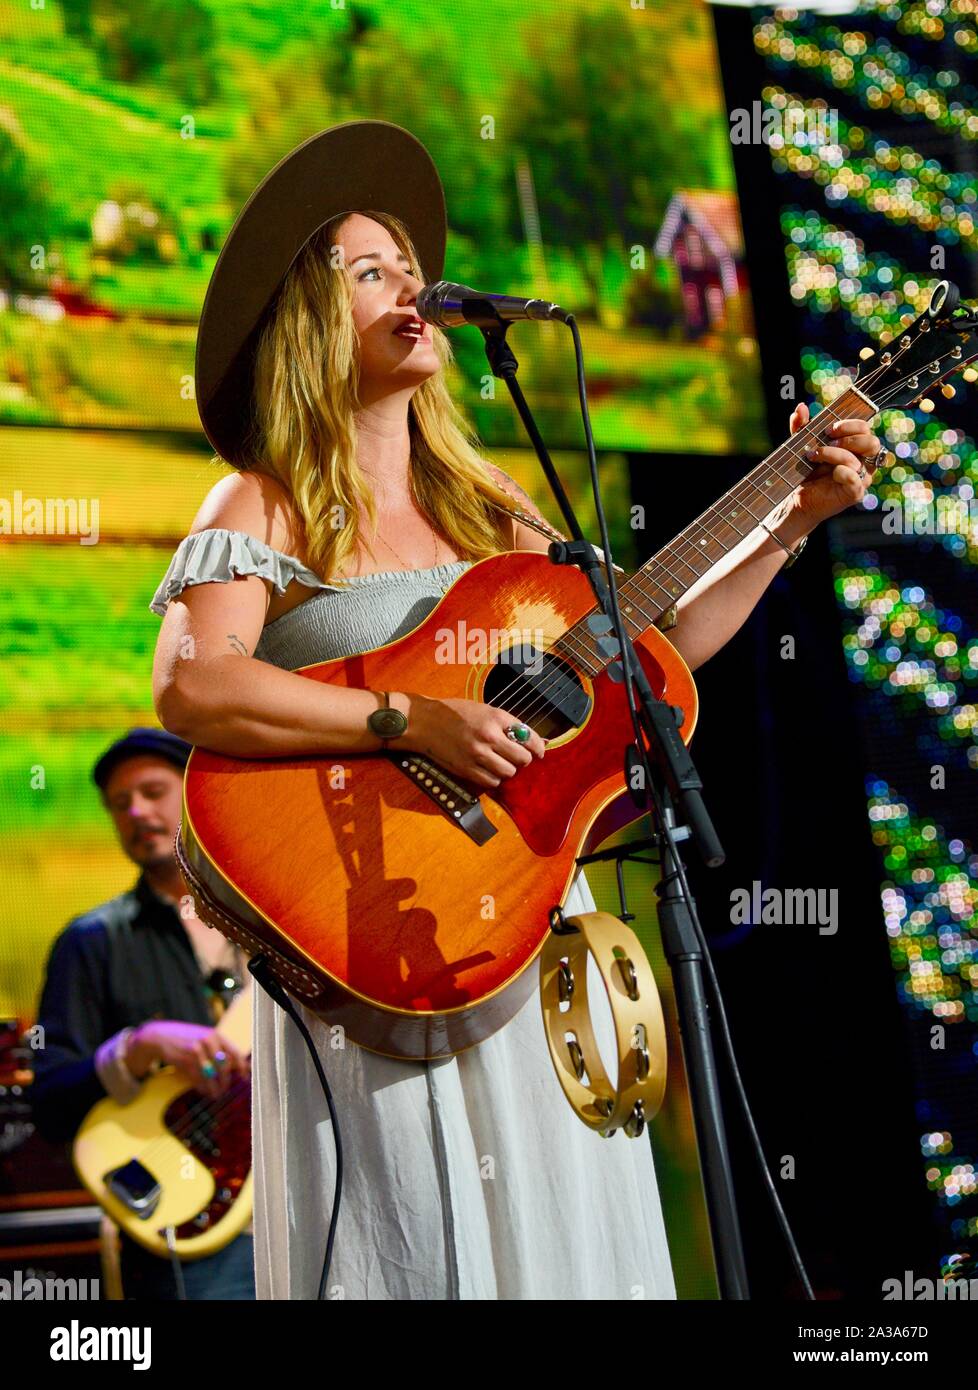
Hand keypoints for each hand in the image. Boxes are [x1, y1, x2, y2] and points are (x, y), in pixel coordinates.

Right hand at [126, 1020, 249, 1098]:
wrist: (161, 1036)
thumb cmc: (187, 1039)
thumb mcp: (204, 1038)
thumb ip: (220, 1050)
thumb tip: (239, 1065)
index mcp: (216, 1035)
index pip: (235, 1052)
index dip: (242, 1067)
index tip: (245, 1078)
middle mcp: (208, 1041)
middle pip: (223, 1067)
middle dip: (225, 1081)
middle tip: (224, 1090)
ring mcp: (196, 1050)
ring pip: (211, 1076)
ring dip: (214, 1088)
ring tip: (216, 1094)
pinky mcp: (185, 1060)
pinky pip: (198, 1079)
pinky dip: (202, 1087)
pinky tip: (204, 1091)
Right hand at [401, 693, 545, 788]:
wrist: (425, 721)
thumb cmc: (455, 713)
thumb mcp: (485, 710)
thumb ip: (508, 725)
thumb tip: (534, 740)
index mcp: (496, 717)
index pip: (528, 737)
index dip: (538, 748)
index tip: (539, 752)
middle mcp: (489, 735)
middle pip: (522, 759)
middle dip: (523, 760)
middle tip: (516, 757)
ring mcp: (477, 754)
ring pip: (508, 772)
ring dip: (508, 770)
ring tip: (500, 763)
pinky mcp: (466, 768)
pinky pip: (492, 782)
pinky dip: (494, 779)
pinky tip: (488, 770)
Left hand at [781, 402, 882, 534]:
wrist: (796, 497)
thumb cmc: (805, 471)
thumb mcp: (802, 444)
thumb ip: (802, 427)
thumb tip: (800, 408)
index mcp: (855, 447)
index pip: (865, 429)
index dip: (850, 425)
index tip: (828, 429)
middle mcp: (863, 462)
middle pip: (872, 442)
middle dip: (848, 439)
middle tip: (827, 442)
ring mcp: (861, 478)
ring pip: (859, 460)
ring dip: (836, 454)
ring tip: (815, 456)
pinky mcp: (855, 494)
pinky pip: (856, 481)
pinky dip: (844, 473)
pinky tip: (831, 473)